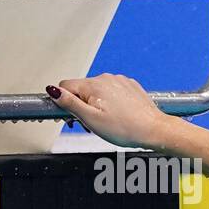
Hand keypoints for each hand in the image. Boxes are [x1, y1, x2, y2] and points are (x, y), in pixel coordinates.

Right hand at [46, 74, 172, 149]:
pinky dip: (110, 103)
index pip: (65, 87)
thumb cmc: (126, 128)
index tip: (71, 117)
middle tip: (91, 124)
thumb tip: (52, 91)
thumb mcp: (91, 119)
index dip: (64, 103)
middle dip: (82, 106)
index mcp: (93, 85)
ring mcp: (120, 81)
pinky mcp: (130, 86)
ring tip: (107, 122)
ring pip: (97, 91)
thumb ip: (69, 103)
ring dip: (96, 105)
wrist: (155, 130)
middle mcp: (106, 78)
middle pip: (81, 90)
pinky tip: (118, 116)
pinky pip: (112, 92)